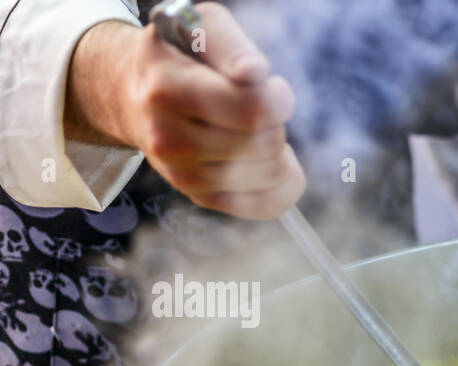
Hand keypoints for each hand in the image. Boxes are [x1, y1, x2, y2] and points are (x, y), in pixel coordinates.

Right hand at [67, 3, 304, 218]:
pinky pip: (266, 203)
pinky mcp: (199, 197)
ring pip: (272, 173)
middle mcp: (168, 137)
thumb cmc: (182, 58)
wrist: (136, 96)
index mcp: (167, 88)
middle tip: (255, 106)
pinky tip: (265, 160)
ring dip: (279, 150)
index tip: (268, 83)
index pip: (250, 108)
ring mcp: (182, 174)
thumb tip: (255, 73)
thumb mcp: (201, 29)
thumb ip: (232, 45)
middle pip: (266, 142)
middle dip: (275, 121)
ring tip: (255, 130)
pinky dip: (282, 183)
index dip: (277, 97)